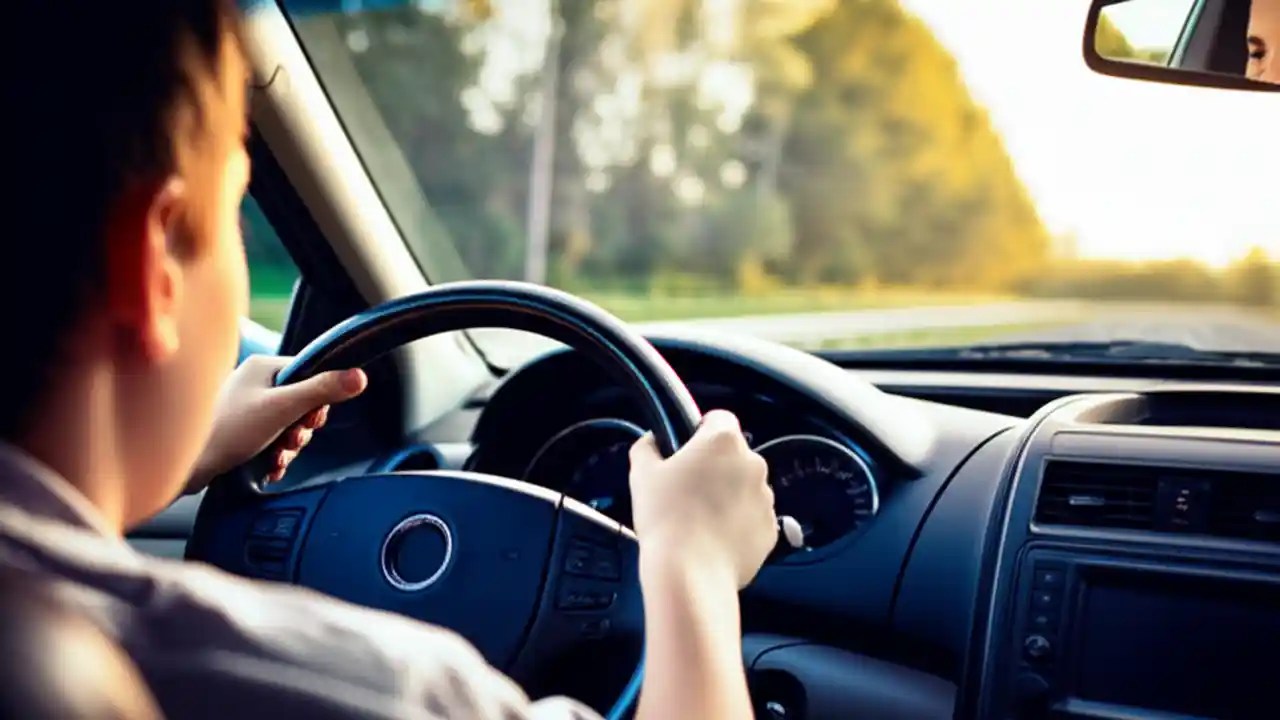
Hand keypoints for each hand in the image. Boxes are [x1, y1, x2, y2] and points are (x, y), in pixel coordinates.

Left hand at [188, 355, 367, 492]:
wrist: (185, 466)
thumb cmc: (228, 431)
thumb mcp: (283, 409)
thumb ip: (322, 391)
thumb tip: (361, 375)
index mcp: (263, 366)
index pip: (309, 375)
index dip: (317, 402)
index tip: (311, 421)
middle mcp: (253, 382)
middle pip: (301, 404)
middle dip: (301, 430)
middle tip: (291, 442)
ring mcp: (245, 406)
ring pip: (287, 426)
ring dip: (288, 447)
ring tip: (276, 459)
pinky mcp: (239, 430)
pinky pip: (271, 439)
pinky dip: (274, 455)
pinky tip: (268, 467)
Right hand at [628, 410, 776, 588]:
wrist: (690, 575)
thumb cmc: (666, 520)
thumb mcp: (642, 474)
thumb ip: (647, 446)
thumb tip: (653, 442)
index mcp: (723, 441)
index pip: (718, 418)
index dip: (699, 431)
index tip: (685, 450)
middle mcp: (753, 464)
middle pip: (733, 455)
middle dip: (714, 467)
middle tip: (686, 489)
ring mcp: (766, 499)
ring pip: (744, 487)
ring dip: (728, 495)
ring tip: (698, 519)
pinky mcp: (770, 530)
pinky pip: (752, 518)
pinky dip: (738, 524)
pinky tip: (713, 538)